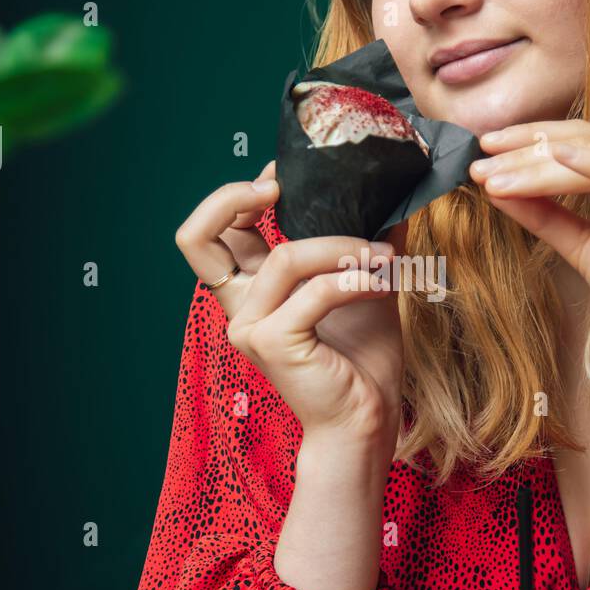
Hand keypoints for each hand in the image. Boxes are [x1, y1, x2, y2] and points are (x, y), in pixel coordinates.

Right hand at [174, 162, 403, 449]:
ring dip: (344, 248)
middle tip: (280, 186)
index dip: (239, 192)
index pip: (216, 230)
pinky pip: (316, 291)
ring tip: (384, 256)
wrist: (369, 417)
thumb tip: (393, 193)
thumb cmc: (363, 358)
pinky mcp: (274, 343)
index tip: (286, 172)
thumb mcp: (366, 283)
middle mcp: (241, 307)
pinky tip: (386, 281)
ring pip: (286, 258)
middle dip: (231, 197)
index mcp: (253, 289)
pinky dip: (356, 280)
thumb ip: (365, 239)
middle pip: (196, 238)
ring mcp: (251, 327)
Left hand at [469, 120, 589, 371]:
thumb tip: (494, 189)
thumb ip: (545, 215)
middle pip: (583, 142)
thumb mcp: (582, 246)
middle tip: (479, 159)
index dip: (529, 140)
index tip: (482, 148)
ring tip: (496, 174)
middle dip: (525, 150)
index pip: (579, 139)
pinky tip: (558, 156)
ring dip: (540, 165)